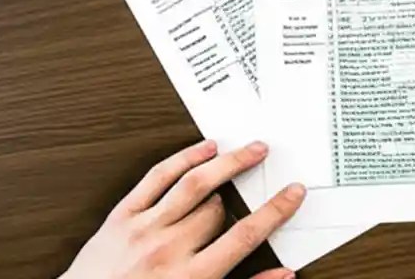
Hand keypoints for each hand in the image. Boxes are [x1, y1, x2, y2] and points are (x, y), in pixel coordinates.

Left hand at [62, 140, 304, 278]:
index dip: (275, 210)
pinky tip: (204, 149)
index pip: (245, 235)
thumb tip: (284, 276)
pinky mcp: (121, 218)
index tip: (293, 193)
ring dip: (227, 163)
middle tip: (259, 183)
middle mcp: (168, 250)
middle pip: (219, 209)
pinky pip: (156, 178)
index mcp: (191, 278)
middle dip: (241, 197)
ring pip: (194, 184)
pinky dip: (183, 159)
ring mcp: (143, 230)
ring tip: (249, 150)